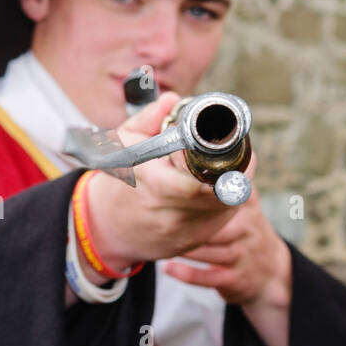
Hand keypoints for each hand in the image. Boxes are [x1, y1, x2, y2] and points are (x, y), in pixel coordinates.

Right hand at [85, 92, 250, 268]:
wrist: (106, 228)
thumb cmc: (118, 181)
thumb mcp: (123, 145)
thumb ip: (148, 119)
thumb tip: (173, 101)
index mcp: (148, 185)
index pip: (193, 185)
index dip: (222, 169)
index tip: (236, 149)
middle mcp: (165, 214)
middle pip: (216, 195)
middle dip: (231, 173)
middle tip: (239, 154)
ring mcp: (179, 233)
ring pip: (222, 209)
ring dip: (232, 188)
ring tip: (231, 169)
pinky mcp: (189, 244)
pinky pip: (219, 222)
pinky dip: (225, 204)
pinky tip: (222, 189)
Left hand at [163, 161, 293, 309]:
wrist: (271, 271)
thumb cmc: (249, 231)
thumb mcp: (248, 204)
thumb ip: (228, 180)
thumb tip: (202, 151)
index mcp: (247, 205)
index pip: (226, 192)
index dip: (203, 191)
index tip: (179, 186)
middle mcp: (246, 228)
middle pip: (211, 223)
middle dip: (184, 220)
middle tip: (157, 213)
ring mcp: (241, 254)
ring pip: (204, 250)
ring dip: (181, 246)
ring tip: (159, 240)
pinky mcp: (234, 278)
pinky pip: (206, 276)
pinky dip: (185, 272)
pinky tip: (168, 268)